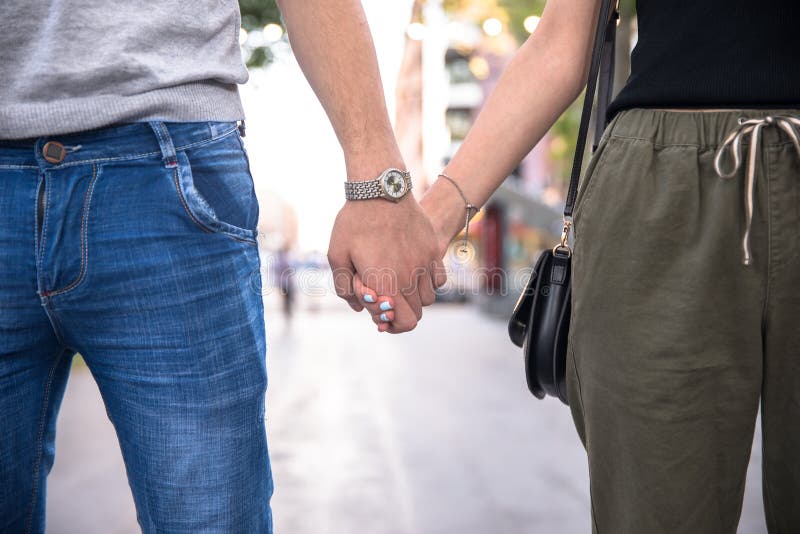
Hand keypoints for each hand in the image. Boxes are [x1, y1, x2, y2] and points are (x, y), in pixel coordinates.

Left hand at [328, 195, 446, 332]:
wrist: (379, 189)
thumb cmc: (353, 222)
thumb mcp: (336, 256)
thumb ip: (345, 288)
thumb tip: (359, 307)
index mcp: (386, 283)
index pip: (404, 322)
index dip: (392, 325)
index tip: (379, 315)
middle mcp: (410, 277)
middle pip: (416, 314)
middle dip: (400, 312)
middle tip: (386, 299)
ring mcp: (424, 263)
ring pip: (428, 298)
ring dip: (413, 298)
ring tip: (398, 282)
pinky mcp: (433, 249)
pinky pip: (439, 279)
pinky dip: (429, 282)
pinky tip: (413, 270)